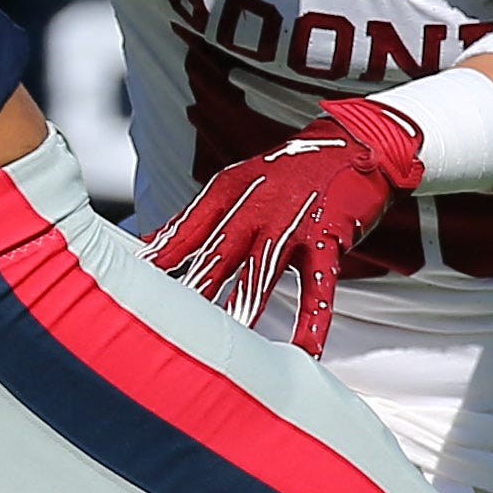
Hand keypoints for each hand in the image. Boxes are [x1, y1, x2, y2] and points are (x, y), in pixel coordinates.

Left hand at [138, 100, 422, 355]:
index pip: (189, 229)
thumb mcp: (238, 181)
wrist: (356, 144)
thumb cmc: (291, 169)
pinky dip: (314, 320)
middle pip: (218, 255)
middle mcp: (256, 208)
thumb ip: (195, 217)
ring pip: (262, 273)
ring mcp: (292, 225)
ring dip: (244, 308)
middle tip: (169, 321)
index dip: (163, 258)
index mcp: (230, 191)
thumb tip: (148, 244)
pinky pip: (320, 286)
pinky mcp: (327, 240)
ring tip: (227, 346)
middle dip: (193, 288)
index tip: (136, 282)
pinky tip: (305, 349)